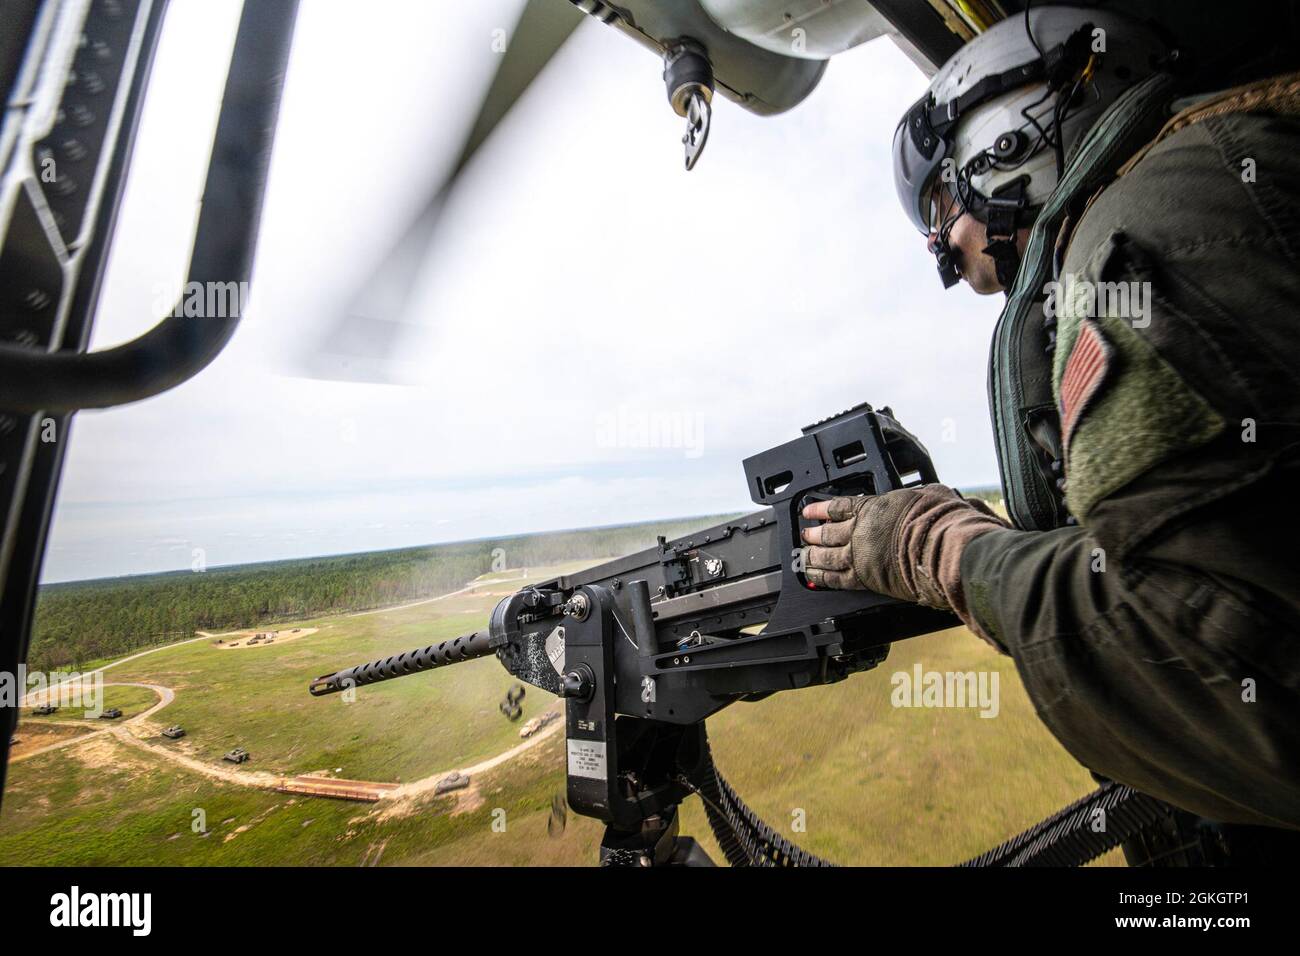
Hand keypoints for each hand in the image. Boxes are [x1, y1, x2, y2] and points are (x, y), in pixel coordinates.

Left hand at [799, 485, 1006, 612]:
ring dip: (812, 555)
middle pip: (829, 532)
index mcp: (873, 508)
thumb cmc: (939, 522)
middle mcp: (860, 531)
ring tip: (803, 556)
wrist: (939, 549)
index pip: (840, 507)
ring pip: (827, 555)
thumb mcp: (931, 496)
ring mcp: (859, 555)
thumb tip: (935, 493)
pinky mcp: (864, 579)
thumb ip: (924, 495)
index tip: (810, 511)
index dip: (821, 509)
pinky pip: (836, 578)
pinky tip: (813, 576)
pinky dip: (821, 577)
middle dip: (814, 534)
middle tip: (806, 534)